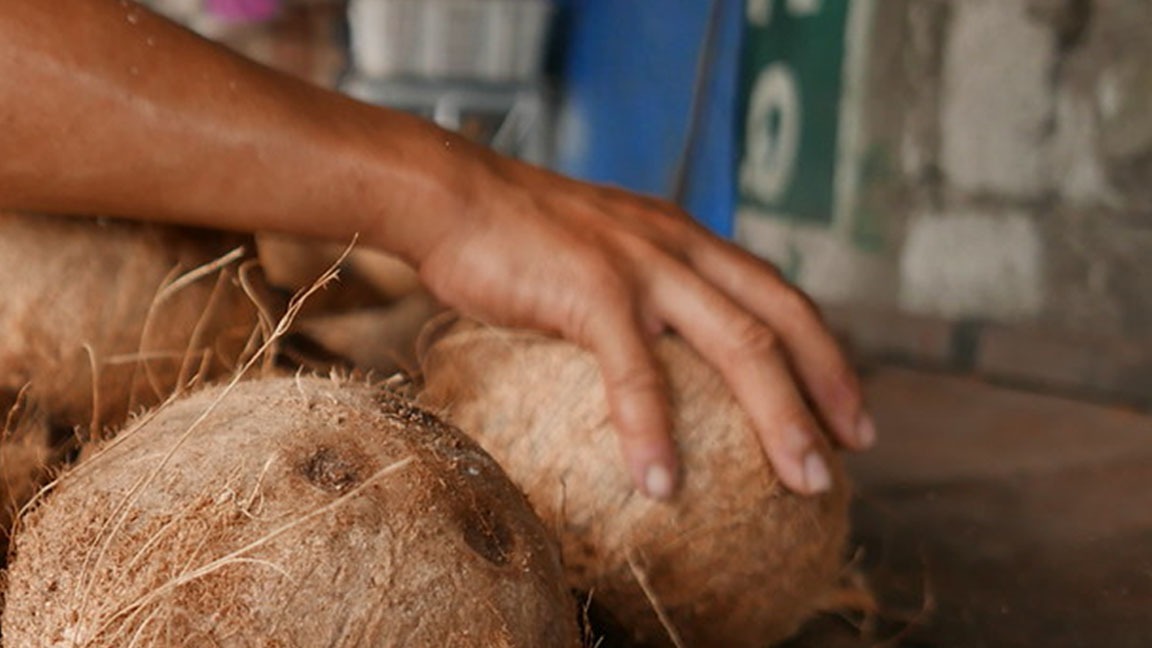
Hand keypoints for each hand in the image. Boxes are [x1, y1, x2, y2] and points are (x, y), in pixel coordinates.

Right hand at [406, 147, 874, 498]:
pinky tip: (662, 486)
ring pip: (738, 344)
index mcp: (688, 240)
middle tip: (851, 457)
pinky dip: (653, 433)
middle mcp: (681, 247)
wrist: (452, 196)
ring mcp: (643, 266)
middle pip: (779, 321)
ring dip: (780, 418)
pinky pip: (636, 373)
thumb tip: (655, 358)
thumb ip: (639, 291)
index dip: (825, 354)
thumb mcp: (600, 251)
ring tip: (804, 482)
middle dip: (828, 390)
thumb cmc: (516, 237)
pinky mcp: (594, 290)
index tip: (850, 411)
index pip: (779, 295)